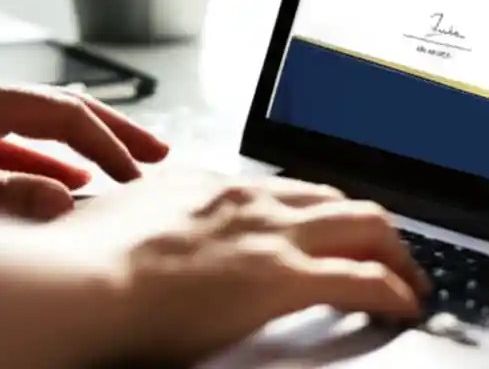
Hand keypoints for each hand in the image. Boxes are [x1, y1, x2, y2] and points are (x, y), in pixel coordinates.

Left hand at [0, 78, 168, 218]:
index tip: (139, 174)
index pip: (57, 113)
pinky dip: (45, 164)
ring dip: (83, 148)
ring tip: (125, 169)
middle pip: (57, 109)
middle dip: (111, 131)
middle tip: (159, 155)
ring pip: (37, 128)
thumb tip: (64, 196)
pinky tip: (66, 184)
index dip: (105, 142)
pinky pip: (8, 147)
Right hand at [60, 170, 430, 364]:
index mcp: (206, 185)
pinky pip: (364, 277)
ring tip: (406, 279)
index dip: (313, 213)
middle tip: (383, 253)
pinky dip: (393, 290)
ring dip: (393, 253)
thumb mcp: (113, 224)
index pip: (281, 191)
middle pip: (333, 199)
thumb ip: (137, 224)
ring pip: (364, 224)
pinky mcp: (283, 276)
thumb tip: (126, 236)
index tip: (322, 231)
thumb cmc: (83, 264)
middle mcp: (247, 199)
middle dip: (366, 226)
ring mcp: (268, 234)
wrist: (82, 281)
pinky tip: (402, 304)